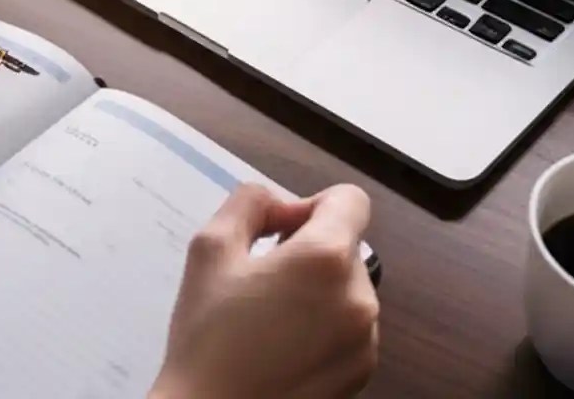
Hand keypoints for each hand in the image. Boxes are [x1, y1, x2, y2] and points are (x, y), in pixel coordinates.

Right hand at [151, 184, 378, 398]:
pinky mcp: (363, 373)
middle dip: (308, 250)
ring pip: (349, 288)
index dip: (311, 204)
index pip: (351, 200)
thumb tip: (278, 204)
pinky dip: (325, 327)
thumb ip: (248, 203)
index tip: (277, 233)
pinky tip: (283, 347)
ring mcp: (367, 340)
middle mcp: (360, 297)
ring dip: (318, 290)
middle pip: (346, 245)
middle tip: (260, 279)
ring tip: (269, 318)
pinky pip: (351, 328)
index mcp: (325, 259)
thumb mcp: (209, 250)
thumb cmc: (207, 337)